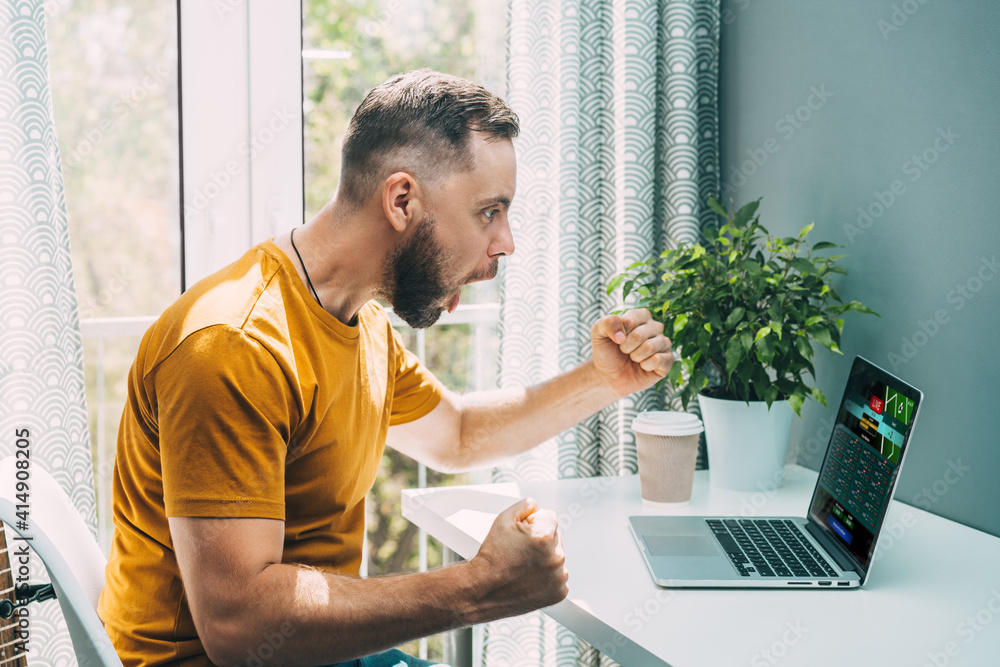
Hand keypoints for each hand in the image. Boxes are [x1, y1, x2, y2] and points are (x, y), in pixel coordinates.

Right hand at [469, 498, 568, 618]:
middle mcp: (556, 557)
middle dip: (541, 541)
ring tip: (523, 566)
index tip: (522, 535)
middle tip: (520, 551)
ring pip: (556, 556)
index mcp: (545, 537)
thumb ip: (525, 506)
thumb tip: (535, 507)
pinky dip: (547, 577)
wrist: (483, 590)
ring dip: (545, 558)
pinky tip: (530, 578)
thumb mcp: (503, 520)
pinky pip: (558, 576)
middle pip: (555, 537)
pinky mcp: (558, 592)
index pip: (550, 517)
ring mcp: (559, 577)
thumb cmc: (492, 558)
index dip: (533, 523)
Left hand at [591, 308, 673, 397]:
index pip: (631, 320)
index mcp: (641, 316)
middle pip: (640, 334)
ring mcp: (664, 343)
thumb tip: (622, 335)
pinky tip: (643, 366)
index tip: (617, 339)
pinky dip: (646, 366)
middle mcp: (655, 327)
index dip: (620, 333)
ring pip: (650, 347)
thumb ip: (606, 323)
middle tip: (624, 351)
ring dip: (635, 357)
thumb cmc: (606, 352)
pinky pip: (659, 360)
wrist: (609, 376)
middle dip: (626, 347)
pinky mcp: (668, 360)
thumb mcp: (598, 333)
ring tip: (633, 358)